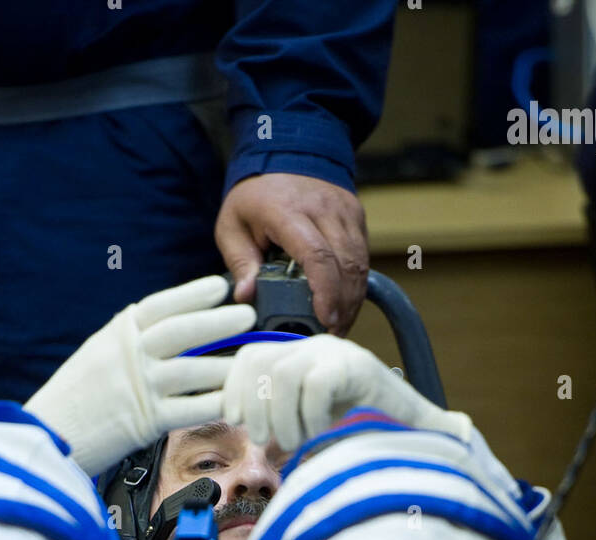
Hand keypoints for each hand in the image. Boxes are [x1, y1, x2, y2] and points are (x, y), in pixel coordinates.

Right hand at [25, 275, 255, 475]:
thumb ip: (134, 341)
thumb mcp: (100, 353)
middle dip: (219, 323)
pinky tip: (238, 399)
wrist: (50, 434)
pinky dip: (219, 404)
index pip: (162, 306)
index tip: (219, 286)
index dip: (193, 294)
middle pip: (184, 332)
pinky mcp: (148, 422)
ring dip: (228, 366)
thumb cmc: (76, 398)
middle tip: (248, 316)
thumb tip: (175, 332)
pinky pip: (193, 410)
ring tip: (251, 361)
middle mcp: (131, 355)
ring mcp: (140, 388)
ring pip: (195, 371)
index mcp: (119, 334)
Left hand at [215, 174, 368, 333]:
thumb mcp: (232, 224)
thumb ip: (239, 261)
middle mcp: (323, 209)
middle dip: (342, 305)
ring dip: (352, 299)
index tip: (325, 320)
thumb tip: (246, 297)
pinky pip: (362, 256)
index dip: (325, 292)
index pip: (317, 255)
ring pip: (360, 263)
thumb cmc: (256, 195)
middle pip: (346, 264)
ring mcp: (344, 211)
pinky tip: (345, 306)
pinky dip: (356, 285)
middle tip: (331, 335)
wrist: (287, 148)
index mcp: (288, 211)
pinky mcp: (356, 216)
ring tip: (339, 326)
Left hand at [222, 335, 469, 452]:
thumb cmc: (361, 438)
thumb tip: (238, 423)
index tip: (232, 417)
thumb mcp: (309, 427)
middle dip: (255, 407)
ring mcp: (340, 354)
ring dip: (283, 417)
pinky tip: (322, 433)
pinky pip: (316, 385)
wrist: (418, 440)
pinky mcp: (359, 366)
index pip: (251, 355)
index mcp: (302, 358)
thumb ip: (278, 420)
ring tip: (297, 443)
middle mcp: (317, 348)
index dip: (235, 386)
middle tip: (267, 441)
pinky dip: (311, 417)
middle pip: (261, 363)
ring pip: (284, 374)